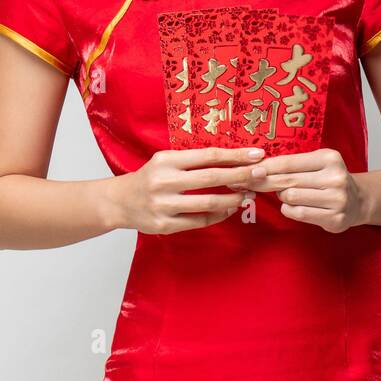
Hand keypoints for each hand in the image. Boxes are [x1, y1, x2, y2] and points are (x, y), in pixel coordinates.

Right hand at [108, 146, 264, 234]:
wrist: (118, 202)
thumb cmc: (149, 177)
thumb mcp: (165, 161)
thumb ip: (192, 160)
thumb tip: (232, 160)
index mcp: (167, 161)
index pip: (208, 156)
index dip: (235, 155)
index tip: (257, 154)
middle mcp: (164, 182)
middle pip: (211, 178)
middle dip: (241, 175)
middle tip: (262, 174)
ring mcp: (164, 205)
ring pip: (207, 203)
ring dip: (232, 199)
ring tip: (247, 194)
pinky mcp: (164, 225)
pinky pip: (199, 221)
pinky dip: (217, 215)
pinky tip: (228, 209)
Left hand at [240, 148, 365, 232]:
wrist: (358, 201)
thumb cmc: (328, 179)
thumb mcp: (316, 163)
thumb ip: (292, 164)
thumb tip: (257, 167)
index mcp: (329, 158)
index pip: (289, 162)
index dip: (266, 167)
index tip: (248, 170)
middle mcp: (335, 178)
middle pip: (288, 181)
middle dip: (265, 182)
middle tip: (247, 182)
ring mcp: (337, 200)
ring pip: (291, 197)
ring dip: (282, 197)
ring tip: (287, 194)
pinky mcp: (335, 219)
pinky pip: (298, 214)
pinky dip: (289, 210)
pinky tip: (293, 206)